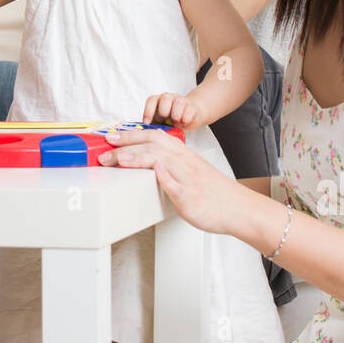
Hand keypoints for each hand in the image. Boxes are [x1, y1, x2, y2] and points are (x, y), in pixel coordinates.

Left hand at [98, 127, 247, 234]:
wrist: (237, 208)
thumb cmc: (214, 192)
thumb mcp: (190, 172)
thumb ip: (170, 165)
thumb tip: (148, 163)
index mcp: (183, 155)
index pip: (154, 136)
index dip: (131, 134)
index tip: (112, 136)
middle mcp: (184, 162)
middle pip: (152, 144)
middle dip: (126, 143)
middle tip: (106, 146)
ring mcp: (186, 179)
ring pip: (160, 160)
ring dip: (137, 157)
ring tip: (118, 159)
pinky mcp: (189, 197)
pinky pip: (176, 185)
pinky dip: (164, 176)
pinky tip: (154, 171)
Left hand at [142, 91, 207, 130]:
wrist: (191, 114)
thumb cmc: (172, 118)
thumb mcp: (160, 121)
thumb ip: (152, 124)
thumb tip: (142, 132)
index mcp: (159, 100)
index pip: (151, 100)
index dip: (148, 111)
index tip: (147, 122)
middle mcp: (170, 98)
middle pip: (165, 98)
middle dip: (164, 112)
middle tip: (166, 121)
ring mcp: (181, 100)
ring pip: (178, 103)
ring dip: (176, 116)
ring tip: (176, 123)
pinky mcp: (192, 106)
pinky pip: (189, 110)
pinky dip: (185, 119)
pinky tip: (184, 122)